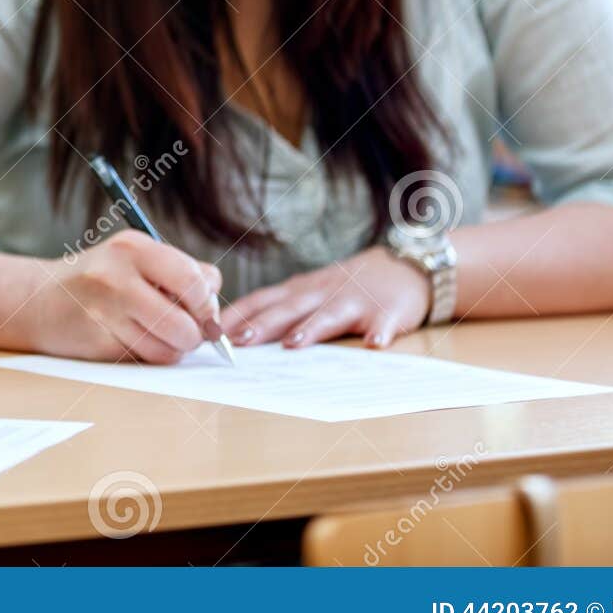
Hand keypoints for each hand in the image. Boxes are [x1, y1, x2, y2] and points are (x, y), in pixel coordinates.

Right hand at [26, 231, 223, 363]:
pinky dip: (147, 357)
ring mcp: (104, 311)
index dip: (207, 303)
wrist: (39, 299)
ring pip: (168, 347)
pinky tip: (131, 340)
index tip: (202, 311)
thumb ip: (181, 274)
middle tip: (186, 331)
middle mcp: (117, 276)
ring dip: (172, 349)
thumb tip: (215, 315)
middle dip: (194, 334)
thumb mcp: (136, 258)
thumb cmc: (100, 280)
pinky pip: (144, 360)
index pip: (195, 279)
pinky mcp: (96, 342)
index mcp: (134, 247)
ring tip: (156, 335)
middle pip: (186, 321)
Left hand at [219, 247, 429, 349]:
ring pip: (329, 314)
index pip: (261, 301)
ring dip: (311, 328)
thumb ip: (276, 309)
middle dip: (262, 324)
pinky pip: (383, 322)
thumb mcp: (307, 292)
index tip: (210, 331)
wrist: (401, 267)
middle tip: (238, 340)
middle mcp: (320, 294)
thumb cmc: (343, 288)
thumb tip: (232, 333)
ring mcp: (353, 301)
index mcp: (298, 292)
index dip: (236, 315)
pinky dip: (380, 331)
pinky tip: (375, 344)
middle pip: (288, 309)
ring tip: (294, 343)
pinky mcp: (386, 311)